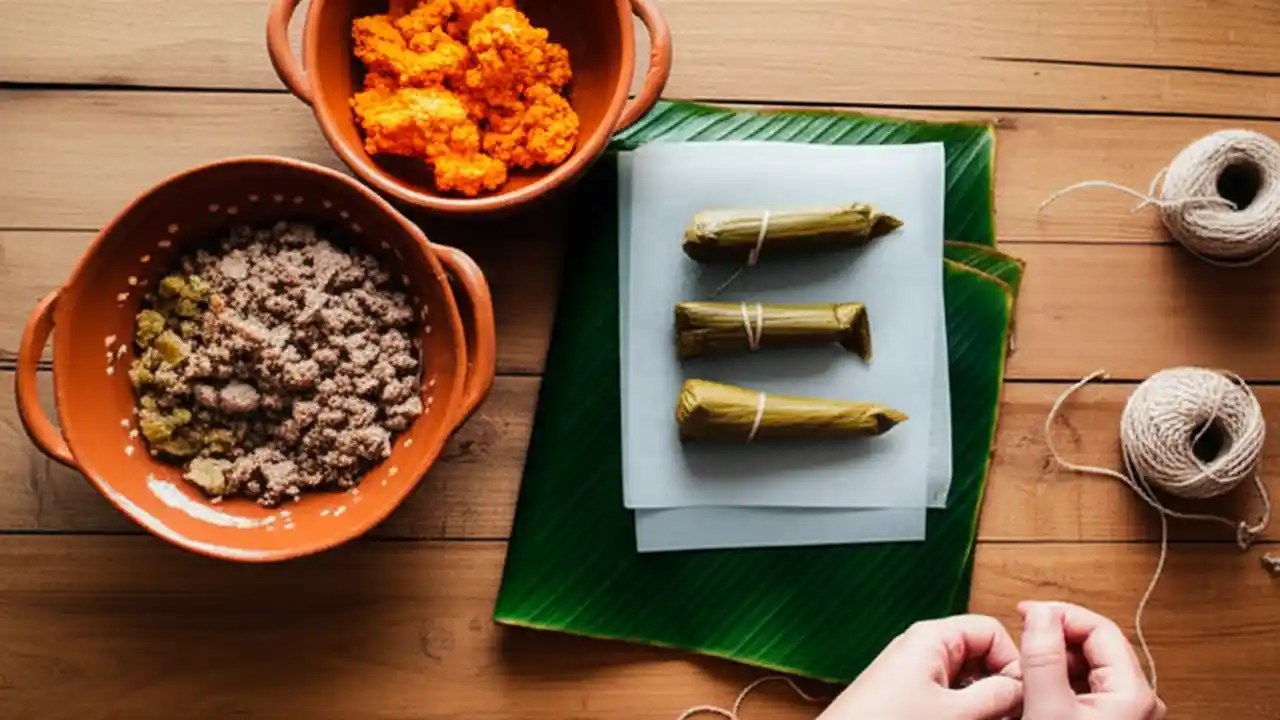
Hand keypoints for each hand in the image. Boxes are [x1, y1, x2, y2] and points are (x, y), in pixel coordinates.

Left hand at [817, 615, 1023, 719]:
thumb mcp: (953, 712)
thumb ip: (995, 696)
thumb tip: (1023, 688)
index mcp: (932, 637)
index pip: (991, 631)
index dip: (1011, 662)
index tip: (1020, 695)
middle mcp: (922, 648)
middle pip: (980, 655)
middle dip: (998, 685)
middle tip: (1006, 716)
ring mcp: (914, 672)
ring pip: (966, 679)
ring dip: (982, 702)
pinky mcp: (907, 694)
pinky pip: (947, 695)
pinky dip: (962, 710)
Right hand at [1018, 601, 1165, 719]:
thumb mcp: (1049, 710)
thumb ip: (1044, 659)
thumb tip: (1041, 612)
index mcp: (1134, 693)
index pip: (1100, 628)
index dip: (1060, 614)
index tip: (1027, 613)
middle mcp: (1138, 700)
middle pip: (1094, 644)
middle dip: (1054, 638)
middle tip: (1023, 639)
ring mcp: (1125, 712)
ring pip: (1086, 665)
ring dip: (1053, 660)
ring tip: (1025, 671)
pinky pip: (1083, 687)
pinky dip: (1057, 681)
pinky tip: (1037, 692)